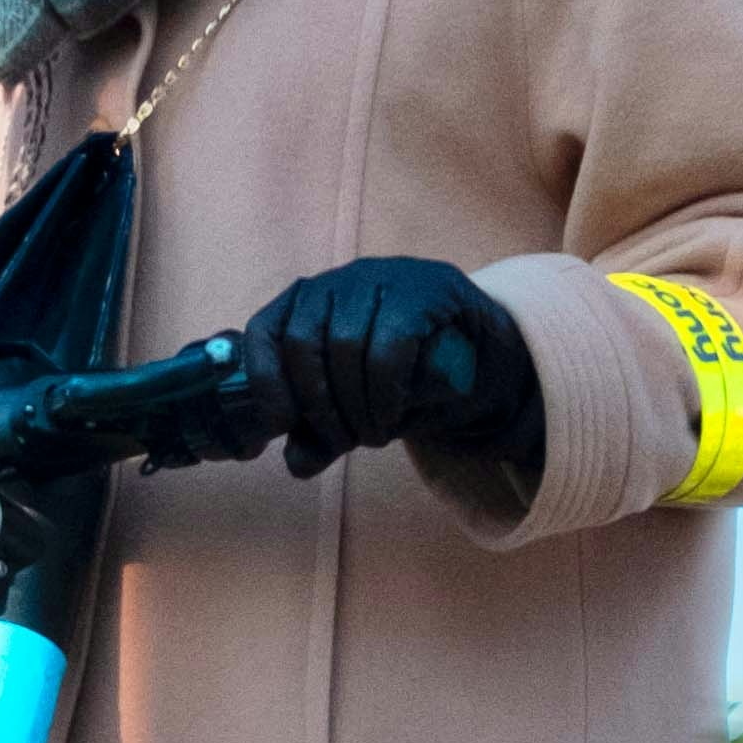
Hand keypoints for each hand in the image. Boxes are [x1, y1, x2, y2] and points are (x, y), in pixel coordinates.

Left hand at [213, 257, 544, 483]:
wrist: (477, 356)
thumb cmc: (402, 379)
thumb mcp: (355, 411)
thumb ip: (322, 434)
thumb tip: (296, 464)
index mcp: (305, 304)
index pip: (264, 333)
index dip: (264, 384)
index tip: (277, 429)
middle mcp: (336, 282)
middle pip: (303, 345)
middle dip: (319, 407)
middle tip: (343, 443)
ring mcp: (380, 279)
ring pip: (344, 346)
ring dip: (356, 406)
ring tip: (374, 434)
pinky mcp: (423, 289)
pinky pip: (389, 347)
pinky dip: (384, 394)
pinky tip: (392, 416)